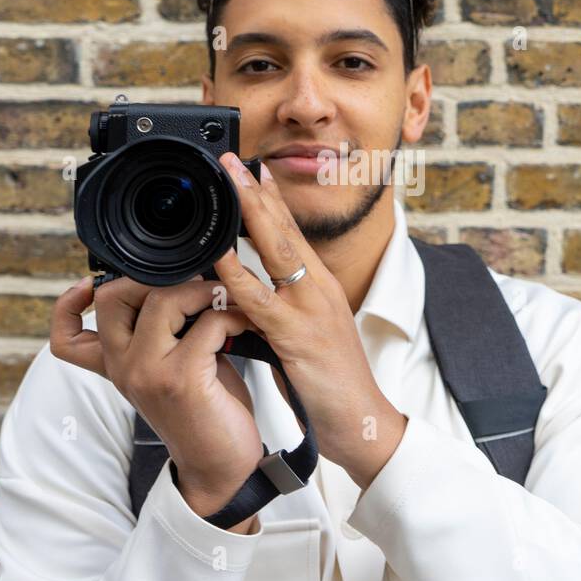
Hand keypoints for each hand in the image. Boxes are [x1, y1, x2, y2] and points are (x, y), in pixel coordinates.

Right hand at [49, 274, 264, 520]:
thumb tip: (185, 279)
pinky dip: (231, 315)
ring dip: (202, 290)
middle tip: (192, 283)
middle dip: (155, 277)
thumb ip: (165, 331)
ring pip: (162, 300)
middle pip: (113, 298)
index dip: (66, 306)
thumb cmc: (204, 410)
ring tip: (225, 298)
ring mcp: (148, 373)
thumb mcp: (172, 366)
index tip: (91, 287)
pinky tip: (243, 324)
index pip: (65, 338)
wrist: (221, 466)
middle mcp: (124, 368)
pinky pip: (207, 323)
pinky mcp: (182, 379)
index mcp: (116, 366)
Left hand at [212, 153, 407, 484]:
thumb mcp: (305, 334)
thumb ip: (279, 309)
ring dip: (250, 212)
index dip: (271, 199)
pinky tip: (218, 254)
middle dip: (257, 192)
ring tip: (229, 184)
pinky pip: (259, 298)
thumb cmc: (330, 382)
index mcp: (320, 286)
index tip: (251, 169)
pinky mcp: (297, 335)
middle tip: (232, 160)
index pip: (293, 232)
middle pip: (284, 229)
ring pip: (275, 249)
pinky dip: (236, 273)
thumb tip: (247, 292)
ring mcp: (310, 308)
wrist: (361, 420)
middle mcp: (318, 288)